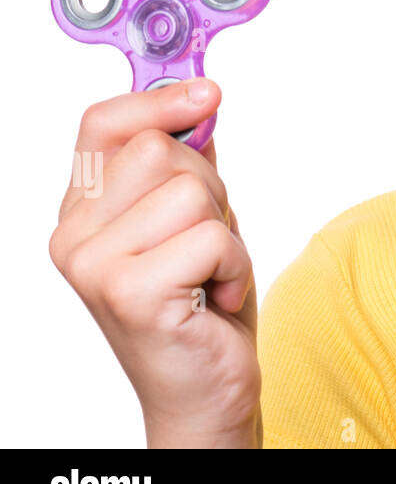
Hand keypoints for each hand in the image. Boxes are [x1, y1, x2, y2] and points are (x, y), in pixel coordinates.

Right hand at [49, 79, 260, 447]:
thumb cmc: (199, 302)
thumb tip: (200, 95)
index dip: (158, 100)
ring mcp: (94, 265)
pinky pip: (212, 235)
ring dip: (224, 230)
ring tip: (208, 270)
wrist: (203, 390)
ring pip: (191, 191)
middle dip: (208, 186)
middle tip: (205, 238)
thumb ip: (185, 160)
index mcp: (83, 210)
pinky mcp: (129, 293)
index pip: (103, 124)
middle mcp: (74, 236)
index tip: (207, 94)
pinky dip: (234, 263)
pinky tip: (214, 296)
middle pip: (159, 150)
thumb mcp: (193, 216)